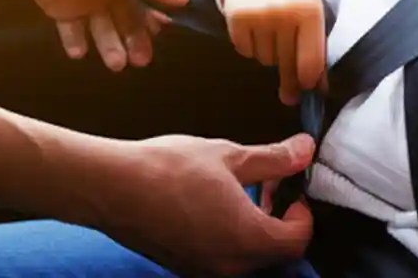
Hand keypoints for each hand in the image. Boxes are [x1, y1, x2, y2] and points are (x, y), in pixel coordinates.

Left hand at [0, 0, 186, 70]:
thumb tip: (181, 0)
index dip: (155, 16)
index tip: (163, 31)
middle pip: (128, 20)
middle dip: (135, 39)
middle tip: (141, 59)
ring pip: (103, 30)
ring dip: (110, 46)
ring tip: (116, 63)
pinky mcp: (59, 8)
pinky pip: (71, 31)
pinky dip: (76, 43)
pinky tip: (80, 51)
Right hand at [99, 133, 315, 276]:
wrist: (112, 187)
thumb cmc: (167, 169)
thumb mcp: (229, 156)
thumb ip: (274, 159)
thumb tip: (305, 151)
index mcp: (247, 238)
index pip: (298, 239)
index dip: (303, 213)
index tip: (292, 188)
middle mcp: (230, 264)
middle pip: (276, 252)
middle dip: (280, 219)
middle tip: (269, 185)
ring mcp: (205, 269)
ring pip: (249, 257)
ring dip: (255, 227)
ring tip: (239, 191)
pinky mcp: (185, 266)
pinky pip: (223, 257)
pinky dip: (231, 236)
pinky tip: (213, 204)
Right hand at [222, 0, 326, 105]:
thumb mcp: (311, 13)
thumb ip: (315, 50)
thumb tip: (314, 88)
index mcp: (309, 12)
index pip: (310, 61)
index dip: (309, 81)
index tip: (307, 89)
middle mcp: (283, 14)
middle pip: (286, 64)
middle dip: (289, 79)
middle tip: (289, 93)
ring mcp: (258, 16)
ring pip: (265, 60)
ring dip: (270, 54)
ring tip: (272, 32)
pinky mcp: (236, 18)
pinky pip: (245, 51)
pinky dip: (251, 46)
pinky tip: (256, 29)